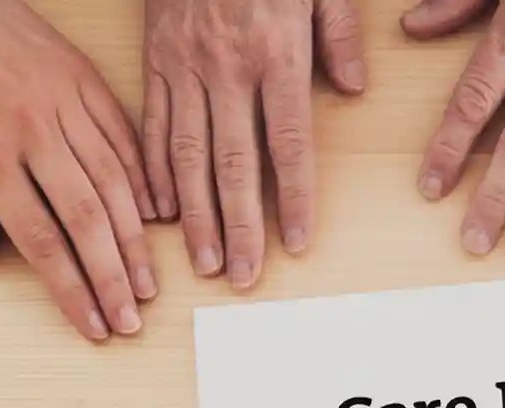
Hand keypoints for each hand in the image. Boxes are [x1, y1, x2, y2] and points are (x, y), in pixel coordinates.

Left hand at [0, 0, 157, 340]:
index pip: (40, 238)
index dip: (71, 288)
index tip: (93, 324)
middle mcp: (35, 132)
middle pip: (87, 219)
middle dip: (114, 276)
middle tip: (133, 317)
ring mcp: (67, 106)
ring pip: (115, 184)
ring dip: (135, 241)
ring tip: (149, 282)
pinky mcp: (88, 84)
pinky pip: (126, 140)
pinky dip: (144, 182)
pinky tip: (155, 220)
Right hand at [143, 0, 364, 290]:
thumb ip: (338, 34)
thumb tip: (352, 89)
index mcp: (276, 53)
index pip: (288, 143)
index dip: (294, 198)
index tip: (297, 243)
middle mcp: (226, 67)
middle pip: (234, 162)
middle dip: (237, 226)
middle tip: (239, 277)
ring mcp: (183, 66)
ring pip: (187, 154)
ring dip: (194, 214)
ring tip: (201, 262)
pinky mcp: (154, 60)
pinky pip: (152, 125)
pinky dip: (154, 173)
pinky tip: (160, 212)